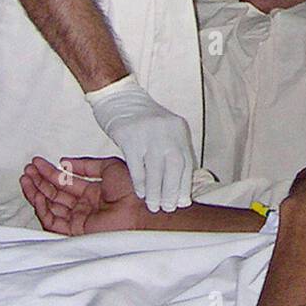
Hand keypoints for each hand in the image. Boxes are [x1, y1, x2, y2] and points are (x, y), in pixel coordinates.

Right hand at [20, 155, 150, 234]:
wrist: (141, 210)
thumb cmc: (134, 189)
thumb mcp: (109, 167)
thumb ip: (85, 165)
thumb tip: (64, 162)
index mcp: (94, 193)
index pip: (66, 182)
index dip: (50, 172)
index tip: (37, 162)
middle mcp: (85, 206)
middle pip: (55, 194)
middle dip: (39, 181)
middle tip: (27, 170)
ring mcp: (79, 219)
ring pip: (50, 207)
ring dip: (36, 193)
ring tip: (25, 179)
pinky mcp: (75, 231)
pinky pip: (52, 221)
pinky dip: (42, 208)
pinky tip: (35, 194)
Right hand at [85, 75, 195, 212]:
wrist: (119, 97)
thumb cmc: (141, 120)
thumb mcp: (163, 130)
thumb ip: (171, 151)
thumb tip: (177, 184)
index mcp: (178, 129)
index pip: (187, 162)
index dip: (184, 185)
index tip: (181, 202)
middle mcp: (167, 130)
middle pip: (175, 166)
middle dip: (172, 191)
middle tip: (167, 209)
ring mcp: (149, 133)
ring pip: (156, 169)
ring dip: (156, 191)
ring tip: (153, 206)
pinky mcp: (130, 136)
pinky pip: (136, 165)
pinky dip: (139, 182)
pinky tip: (140, 192)